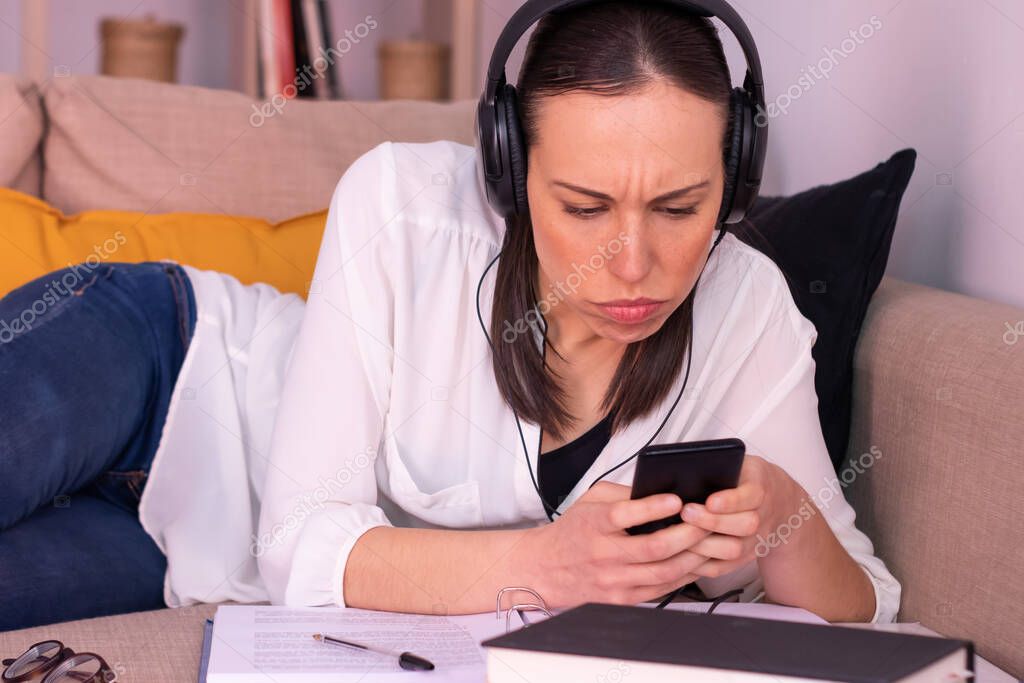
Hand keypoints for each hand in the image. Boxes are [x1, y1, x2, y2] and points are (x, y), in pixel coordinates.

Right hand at [518, 481, 711, 608]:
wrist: (546, 569)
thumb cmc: (573, 531)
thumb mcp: (590, 501)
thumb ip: (623, 494)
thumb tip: (660, 490)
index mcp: (595, 524)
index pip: (625, 515)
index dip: (653, 507)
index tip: (677, 500)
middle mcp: (604, 554)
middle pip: (654, 547)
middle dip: (687, 533)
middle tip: (706, 521)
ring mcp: (614, 580)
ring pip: (664, 572)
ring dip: (693, 556)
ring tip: (708, 541)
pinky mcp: (622, 599)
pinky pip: (662, 590)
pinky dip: (684, 576)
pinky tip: (695, 562)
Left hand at [679, 453, 803, 578]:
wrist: (779, 501)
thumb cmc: (748, 478)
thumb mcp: (740, 463)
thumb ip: (719, 465)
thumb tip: (684, 467)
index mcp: (761, 487)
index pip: (752, 495)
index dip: (731, 501)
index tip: (710, 500)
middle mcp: (763, 517)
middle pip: (745, 525)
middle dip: (712, 521)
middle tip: (686, 512)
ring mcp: (755, 540)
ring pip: (735, 550)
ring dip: (704, 545)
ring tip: (679, 534)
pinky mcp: (744, 558)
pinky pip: (723, 568)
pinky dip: (702, 565)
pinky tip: (682, 555)